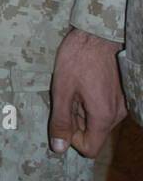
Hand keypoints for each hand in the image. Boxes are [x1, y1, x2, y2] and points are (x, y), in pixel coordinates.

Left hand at [49, 28, 126, 157]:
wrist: (99, 32)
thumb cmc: (78, 57)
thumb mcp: (62, 89)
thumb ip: (61, 121)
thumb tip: (59, 148)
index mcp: (103, 117)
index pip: (90, 148)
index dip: (73, 139)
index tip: (63, 118)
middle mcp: (117, 114)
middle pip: (95, 133)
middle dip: (77, 120)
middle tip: (67, 96)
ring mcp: (121, 103)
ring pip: (99, 120)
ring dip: (84, 109)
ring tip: (75, 85)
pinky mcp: (122, 93)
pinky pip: (105, 107)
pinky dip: (93, 100)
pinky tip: (84, 81)